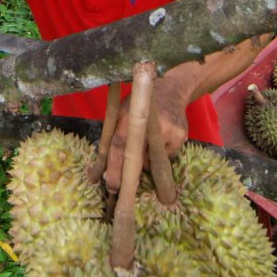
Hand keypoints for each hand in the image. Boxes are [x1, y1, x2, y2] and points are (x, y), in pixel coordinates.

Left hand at [103, 75, 187, 192]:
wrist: (171, 89)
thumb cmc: (139, 104)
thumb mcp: (122, 112)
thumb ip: (112, 138)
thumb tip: (97, 172)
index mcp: (128, 116)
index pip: (119, 145)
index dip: (113, 167)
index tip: (109, 184)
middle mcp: (149, 123)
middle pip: (135, 158)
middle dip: (125, 177)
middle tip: (117, 188)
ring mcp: (166, 130)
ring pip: (150, 161)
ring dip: (144, 162)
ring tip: (146, 144)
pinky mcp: (179, 136)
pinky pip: (165, 158)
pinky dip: (158, 155)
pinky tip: (160, 140)